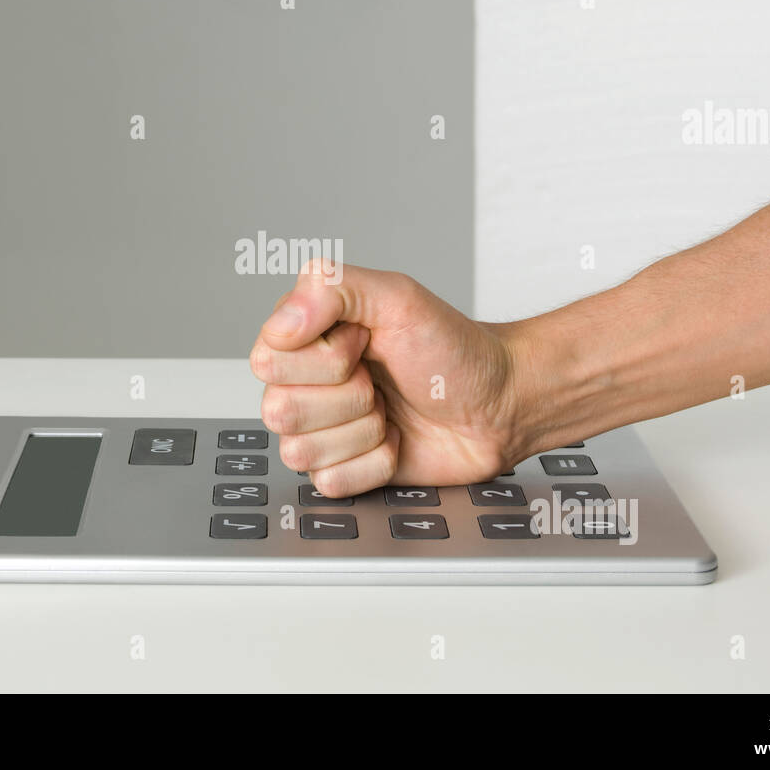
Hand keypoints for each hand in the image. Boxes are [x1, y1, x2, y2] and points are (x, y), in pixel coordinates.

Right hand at [248, 261, 532, 496]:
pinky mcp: (340, 470)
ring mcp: (320, 429)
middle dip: (348, 397)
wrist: (499, 405)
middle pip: (280, 410)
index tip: (364, 342)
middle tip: (380, 380)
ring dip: (363, 432)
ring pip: (300, 450)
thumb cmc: (455, 349)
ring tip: (389, 410)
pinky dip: (374, 464)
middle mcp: (303, 381)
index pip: (269, 359)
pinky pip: (330, 482)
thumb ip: (333, 287)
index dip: (325, 358)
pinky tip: (395, 441)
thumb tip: (282, 322)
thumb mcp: (398, 297)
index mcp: (304, 335)